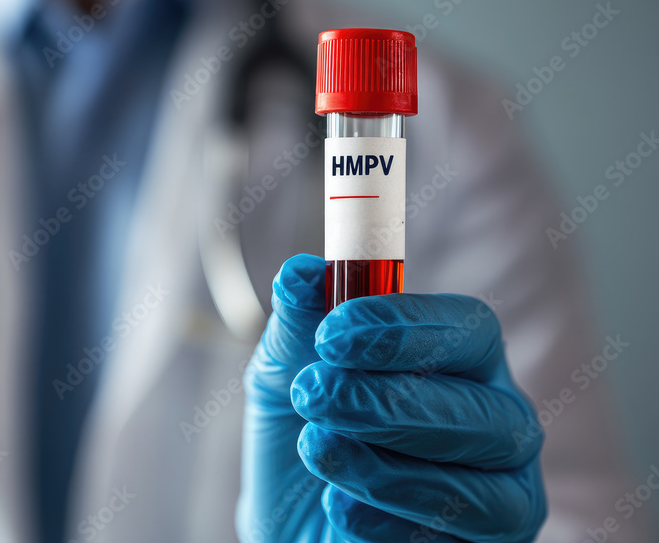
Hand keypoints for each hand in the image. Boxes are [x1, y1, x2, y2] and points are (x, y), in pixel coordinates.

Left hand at [237, 254, 546, 541]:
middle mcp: (499, 422)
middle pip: (479, 407)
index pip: (468, 328)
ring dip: (383, 464)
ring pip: (477, 483)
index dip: (403, 327)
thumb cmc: (302, 434)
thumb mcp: (285, 374)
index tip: (331, 333)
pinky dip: (385, 520)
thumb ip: (298, 324)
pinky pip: (455, 539)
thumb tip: (300, 272)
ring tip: (316, 447)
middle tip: (313, 392)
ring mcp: (504, 495)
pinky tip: (337, 505)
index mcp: (462, 360)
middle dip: (385, 399)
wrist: (288, 526)